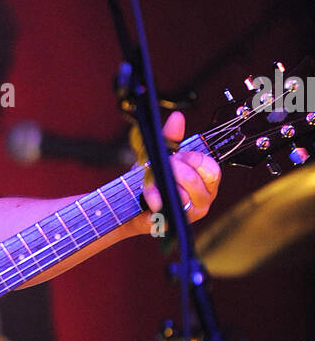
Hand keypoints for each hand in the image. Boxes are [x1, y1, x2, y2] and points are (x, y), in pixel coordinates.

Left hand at [136, 111, 220, 230]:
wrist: (129, 202)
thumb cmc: (151, 178)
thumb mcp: (161, 154)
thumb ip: (171, 137)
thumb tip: (178, 118)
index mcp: (207, 181)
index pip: (212, 169)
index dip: (193, 159)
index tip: (177, 156)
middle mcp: (204, 198)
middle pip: (196, 179)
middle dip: (175, 169)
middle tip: (162, 167)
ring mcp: (191, 213)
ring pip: (182, 194)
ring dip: (160, 183)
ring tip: (149, 181)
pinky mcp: (176, 223)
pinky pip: (166, 206)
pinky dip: (154, 196)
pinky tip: (148, 195)